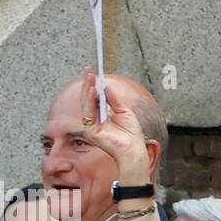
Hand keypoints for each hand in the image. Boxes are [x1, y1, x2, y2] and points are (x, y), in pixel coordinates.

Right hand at [75, 67, 151, 182]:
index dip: (93, 86)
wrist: (134, 150)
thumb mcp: (124, 111)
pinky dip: (90, 101)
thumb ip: (113, 99)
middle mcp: (94, 122)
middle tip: (88, 71)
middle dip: (88, 84)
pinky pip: (89, 113)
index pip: (94, 99)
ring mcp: (91, 127)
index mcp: (102, 118)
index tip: (93, 73)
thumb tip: (105, 85)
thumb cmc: (132, 135)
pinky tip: (92, 90)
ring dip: (87, 89)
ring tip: (89, 77)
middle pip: (88, 100)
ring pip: (87, 104)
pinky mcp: (91, 131)